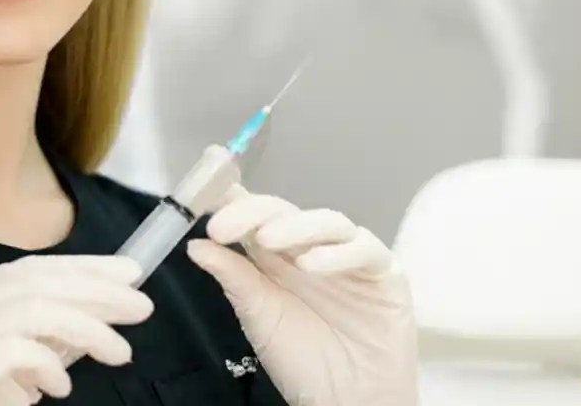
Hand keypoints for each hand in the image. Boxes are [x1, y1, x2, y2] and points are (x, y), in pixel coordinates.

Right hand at [0, 255, 153, 405]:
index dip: (81, 267)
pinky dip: (48, 365)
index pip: (26, 270)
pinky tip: (61, 386)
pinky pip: (17, 351)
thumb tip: (103, 309)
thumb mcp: (2, 365)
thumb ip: (36, 336)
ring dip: (86, 328)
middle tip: (142, 305)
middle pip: (32, 283)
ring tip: (120, 352)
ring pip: (31, 309)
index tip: (129, 272)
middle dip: (95, 290)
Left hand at [186, 179, 418, 405]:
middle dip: (252, 213)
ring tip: (268, 240)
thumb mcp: (257, 316)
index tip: (202, 195)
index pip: (253, 214)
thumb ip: (233, 278)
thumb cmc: (302, 360)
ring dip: (295, 227)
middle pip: (285, 212)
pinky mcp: (385, 272)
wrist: (348, 400)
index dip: (230, 200)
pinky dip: (339, 253)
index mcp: (275, 254)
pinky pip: (365, 249)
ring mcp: (349, 255)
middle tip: (224, 228)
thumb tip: (194, 245)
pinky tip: (312, 265)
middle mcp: (310, 246)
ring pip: (327, 222)